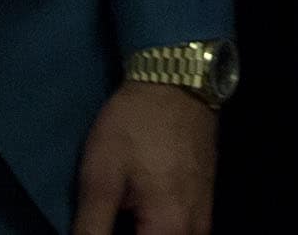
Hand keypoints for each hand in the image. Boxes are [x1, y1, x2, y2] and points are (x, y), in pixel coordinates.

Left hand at [72, 78, 216, 234]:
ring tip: (122, 215)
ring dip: (146, 232)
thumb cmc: (135, 125)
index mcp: (170, 228)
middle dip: (132, 234)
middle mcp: (195, 229)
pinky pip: (185, 232)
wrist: (177, 78)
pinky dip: (161, 229)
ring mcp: (205, 215)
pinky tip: (140, 215)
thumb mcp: (101, 176)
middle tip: (107, 219)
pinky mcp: (206, 199)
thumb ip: (92, 228)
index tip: (97, 225)